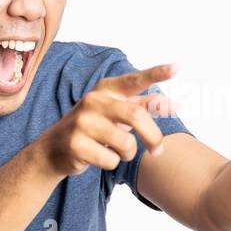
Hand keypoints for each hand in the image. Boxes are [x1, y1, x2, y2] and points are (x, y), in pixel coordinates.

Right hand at [38, 63, 178, 177]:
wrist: (54, 149)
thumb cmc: (95, 128)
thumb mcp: (117, 113)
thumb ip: (144, 106)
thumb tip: (174, 104)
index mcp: (107, 90)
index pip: (134, 80)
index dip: (156, 73)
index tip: (176, 68)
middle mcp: (94, 101)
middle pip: (136, 117)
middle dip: (153, 137)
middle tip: (158, 150)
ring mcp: (82, 122)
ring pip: (126, 144)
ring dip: (128, 154)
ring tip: (117, 152)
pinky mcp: (76, 144)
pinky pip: (111, 160)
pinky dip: (112, 163)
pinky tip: (98, 157)